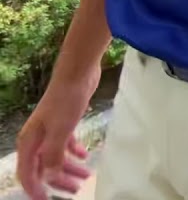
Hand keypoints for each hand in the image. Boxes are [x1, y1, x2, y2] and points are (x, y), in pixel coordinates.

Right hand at [17, 66, 99, 199]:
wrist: (77, 73)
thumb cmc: (66, 101)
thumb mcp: (60, 131)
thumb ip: (53, 155)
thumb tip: (48, 178)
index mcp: (30, 142)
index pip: (27, 173)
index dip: (35, 189)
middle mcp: (37, 138)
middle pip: (44, 166)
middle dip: (58, 181)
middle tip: (76, 190)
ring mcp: (50, 130)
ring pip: (56, 155)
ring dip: (69, 167)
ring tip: (86, 176)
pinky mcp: (64, 122)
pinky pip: (66, 143)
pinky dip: (74, 151)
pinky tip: (85, 155)